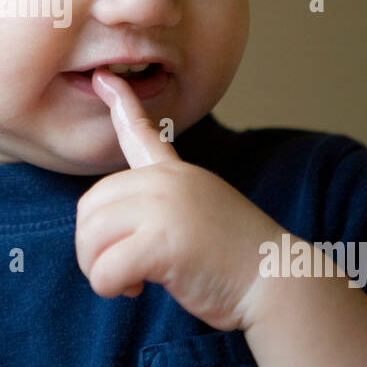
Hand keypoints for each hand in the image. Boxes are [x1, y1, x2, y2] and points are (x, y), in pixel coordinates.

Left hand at [74, 67, 285, 331]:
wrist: (278, 281)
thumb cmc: (236, 261)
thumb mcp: (200, 213)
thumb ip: (160, 206)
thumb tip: (110, 225)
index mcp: (176, 174)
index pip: (142, 133)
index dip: (121, 105)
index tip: (102, 77)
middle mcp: (166, 182)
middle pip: (89, 208)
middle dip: (93, 248)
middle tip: (123, 269)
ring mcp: (164, 208)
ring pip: (90, 239)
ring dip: (99, 270)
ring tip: (132, 281)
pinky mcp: (161, 243)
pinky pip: (104, 269)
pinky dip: (110, 287)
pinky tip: (136, 288)